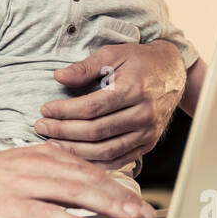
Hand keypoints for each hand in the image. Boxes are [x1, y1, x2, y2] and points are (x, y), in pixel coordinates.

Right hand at [0, 142, 155, 217]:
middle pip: (90, 181)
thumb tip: (82, 184)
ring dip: (108, 206)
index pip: (90, 170)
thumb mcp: (22, 165)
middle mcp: (40, 167)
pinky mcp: (12, 205)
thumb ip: (51, 171)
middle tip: (146, 213)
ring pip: (76, 194)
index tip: (139, 201)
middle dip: (123, 197)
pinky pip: (48, 214)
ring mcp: (26, 185)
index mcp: (44, 156)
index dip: (118, 186)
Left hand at [34, 41, 185, 171]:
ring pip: (106, 150)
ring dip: (76, 151)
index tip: (45, 110)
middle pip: (96, 131)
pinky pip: (120, 160)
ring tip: (53, 144)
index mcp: (133, 89)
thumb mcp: (113, 54)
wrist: (174, 72)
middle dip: (64, 132)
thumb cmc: (140, 61)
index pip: (92, 107)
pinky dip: (96, 163)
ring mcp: (148, 132)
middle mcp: (143, 114)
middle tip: (42, 128)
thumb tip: (59, 77)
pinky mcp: (149, 144)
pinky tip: (76, 158)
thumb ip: (86, 67)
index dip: (65, 111)